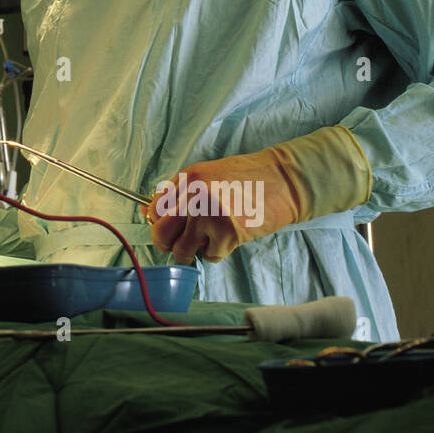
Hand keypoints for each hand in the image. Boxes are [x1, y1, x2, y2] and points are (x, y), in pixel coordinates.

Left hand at [143, 128, 371, 263]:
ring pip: (182, 251)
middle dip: (168, 243)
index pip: (154, 209)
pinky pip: (209, 256)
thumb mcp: (206, 176)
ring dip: (193, 251)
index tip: (169, 227)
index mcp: (186, 179)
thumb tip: (151, 214)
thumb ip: (180, 194)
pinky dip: (216, 252)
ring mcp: (209, 216)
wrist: (282, 181)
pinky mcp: (227, 234)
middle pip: (161, 234)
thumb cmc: (246, 179)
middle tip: (182, 242)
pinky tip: (228, 237)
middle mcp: (193, 197)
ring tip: (209, 238)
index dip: (158, 222)